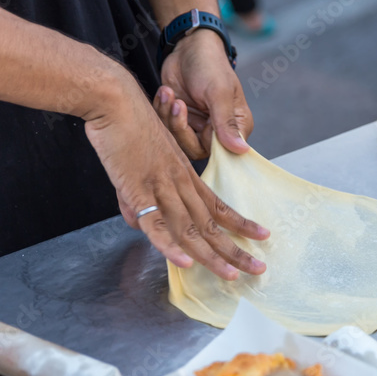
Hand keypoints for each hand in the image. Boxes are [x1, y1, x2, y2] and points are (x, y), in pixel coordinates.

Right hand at [84, 74, 268, 278]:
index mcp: (184, 174)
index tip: (262, 235)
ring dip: (212, 256)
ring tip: (231, 276)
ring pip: (191, 229)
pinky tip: (185, 263)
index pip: (218, 205)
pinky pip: (157, 224)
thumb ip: (137, 195)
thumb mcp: (138, 163)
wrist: (114, 99)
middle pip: (211, 223)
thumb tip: (135, 220)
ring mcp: (162, 186)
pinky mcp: (140, 189)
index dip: (240, 223)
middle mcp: (179, 182)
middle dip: (236, 249)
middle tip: (258, 268)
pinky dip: (170, 246)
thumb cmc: (126, 124)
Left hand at [158, 29, 252, 158]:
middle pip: (194, 149)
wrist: (187, 46)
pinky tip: (166, 92)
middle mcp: (217, 130)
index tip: (194, 121)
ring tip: (169, 93)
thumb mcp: (219, 92)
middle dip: (180, 127)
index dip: (204, 142)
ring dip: (168, 115)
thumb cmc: (209, 65)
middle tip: (178, 104)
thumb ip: (226, 123)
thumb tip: (241, 150)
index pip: (222, 153)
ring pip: (177, 140)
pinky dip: (161, 110)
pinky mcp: (180, 118)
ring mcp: (197, 125)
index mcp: (236, 126)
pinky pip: (165, 128)